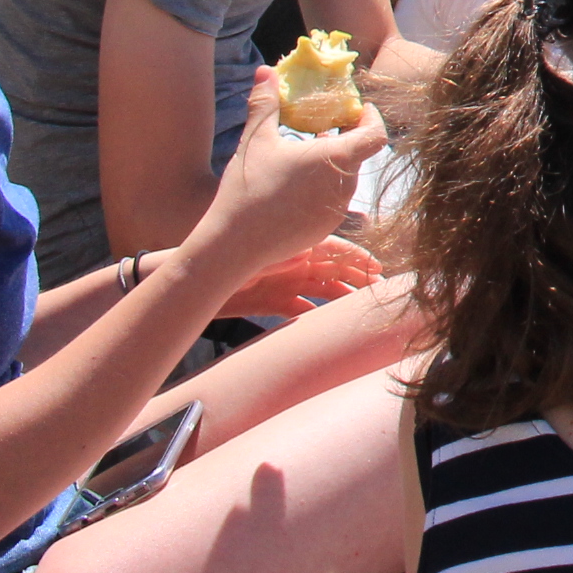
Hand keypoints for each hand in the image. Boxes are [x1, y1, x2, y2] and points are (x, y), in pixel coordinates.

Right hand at [185, 70, 386, 285]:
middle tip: (325, 126)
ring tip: (306, 154)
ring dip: (333, 163)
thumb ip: (265, 103)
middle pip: (359, 154)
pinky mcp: (326, 229)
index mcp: (337, 159)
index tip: (358, 109)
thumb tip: (265, 70)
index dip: (371, 118)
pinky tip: (296, 185)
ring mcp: (338, 211)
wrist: (234, 243)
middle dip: (346, 138)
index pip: (376, 134)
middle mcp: (346, 186)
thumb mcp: (255, 139)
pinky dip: (323, 187)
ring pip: (346, 178)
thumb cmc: (248, 187)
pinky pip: (333, 201)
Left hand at [215, 234, 383, 319]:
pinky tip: (327, 327)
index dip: (357, 258)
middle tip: (380, 292)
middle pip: (333, 269)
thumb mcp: (254, 255)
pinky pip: (300, 309)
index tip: (377, 268)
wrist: (192, 281)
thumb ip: (280, 255)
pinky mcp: (272, 301)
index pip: (334, 248)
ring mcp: (284, 282)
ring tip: (361, 310)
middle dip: (357, 279)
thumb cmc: (223, 261)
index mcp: (294, 246)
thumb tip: (305, 255)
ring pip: (321, 290)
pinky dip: (314, 316)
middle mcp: (293, 263)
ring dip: (341, 298)